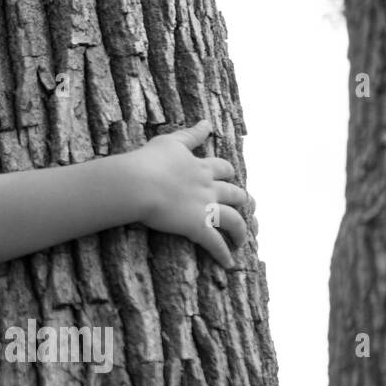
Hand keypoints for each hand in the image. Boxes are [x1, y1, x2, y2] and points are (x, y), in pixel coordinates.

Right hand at [129, 119, 250, 268]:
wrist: (138, 183)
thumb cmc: (147, 161)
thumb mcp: (169, 141)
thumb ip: (190, 134)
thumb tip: (207, 122)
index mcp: (200, 167)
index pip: (222, 168)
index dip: (227, 172)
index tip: (229, 174)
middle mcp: (208, 188)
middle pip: (235, 194)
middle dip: (242, 201)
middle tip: (248, 206)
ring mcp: (205, 208)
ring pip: (234, 221)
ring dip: (240, 232)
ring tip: (242, 241)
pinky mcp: (196, 227)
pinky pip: (215, 244)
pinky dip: (223, 255)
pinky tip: (228, 264)